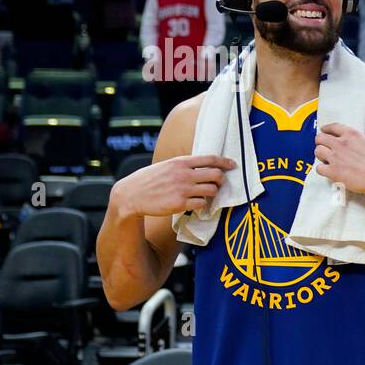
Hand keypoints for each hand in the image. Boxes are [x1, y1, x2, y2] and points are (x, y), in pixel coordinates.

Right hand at [114, 154, 235, 217]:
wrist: (131, 195)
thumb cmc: (149, 180)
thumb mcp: (166, 166)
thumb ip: (183, 165)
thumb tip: (203, 165)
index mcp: (180, 162)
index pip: (210, 159)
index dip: (225, 162)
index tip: (233, 165)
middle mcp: (184, 174)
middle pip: (216, 175)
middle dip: (221, 180)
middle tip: (219, 184)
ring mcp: (183, 189)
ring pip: (212, 190)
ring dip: (212, 194)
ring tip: (204, 195)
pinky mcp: (180, 204)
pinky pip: (202, 204)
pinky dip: (202, 205)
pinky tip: (196, 205)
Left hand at [313, 123, 364, 193]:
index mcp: (352, 134)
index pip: (333, 127)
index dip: (327, 129)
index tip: (324, 130)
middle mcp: (341, 143)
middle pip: (320, 138)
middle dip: (321, 142)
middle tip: (324, 147)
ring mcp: (335, 157)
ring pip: (317, 151)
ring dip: (321, 155)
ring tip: (326, 159)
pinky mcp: (333, 172)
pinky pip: (319, 168)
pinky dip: (322, 169)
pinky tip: (328, 171)